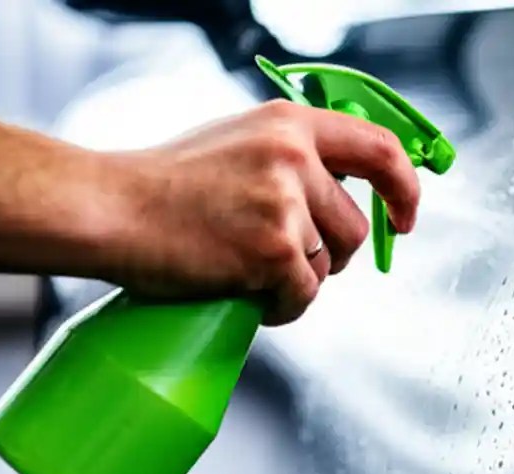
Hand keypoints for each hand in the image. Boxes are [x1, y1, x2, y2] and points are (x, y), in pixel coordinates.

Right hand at [107, 99, 420, 324]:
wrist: (108, 209)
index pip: (379, 149)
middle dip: (332, 256)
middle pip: (355, 226)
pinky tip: (245, 296)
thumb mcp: (238, 143)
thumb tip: (340, 188)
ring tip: (248, 272)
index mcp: (290, 125)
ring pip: (329, 265)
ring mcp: (285, 205)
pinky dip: (280, 308)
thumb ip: (290, 157)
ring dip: (299, 280)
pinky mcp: (274, 252)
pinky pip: (302, 297)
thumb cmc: (163, 185)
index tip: (405, 218)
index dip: (403, 188)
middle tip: (286, 262)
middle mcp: (295, 158)